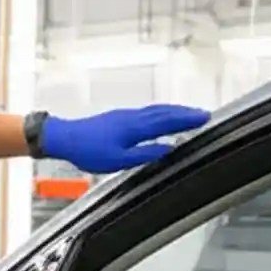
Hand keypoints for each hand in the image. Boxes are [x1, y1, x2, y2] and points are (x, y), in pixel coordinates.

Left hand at [39, 105, 210, 173]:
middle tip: (204, 114)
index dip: (186, 120)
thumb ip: (143, 155)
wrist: (65, 137)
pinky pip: (147, 112)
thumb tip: (166, 151)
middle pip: (164, 112)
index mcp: (135, 128)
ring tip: (189, 113)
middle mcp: (133, 117)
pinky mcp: (119, 117)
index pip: (167, 122)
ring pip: (155, 110)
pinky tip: (161, 117)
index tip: (204, 118)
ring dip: (174, 111)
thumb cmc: (88, 151)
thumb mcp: (117, 161)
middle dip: (185, 113)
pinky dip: (160, 112)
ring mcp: (126, 115)